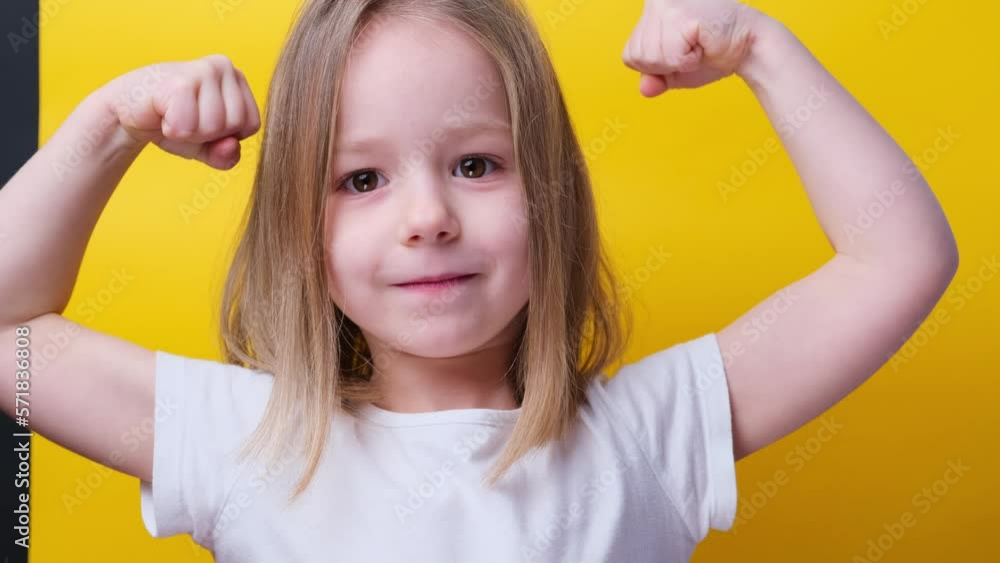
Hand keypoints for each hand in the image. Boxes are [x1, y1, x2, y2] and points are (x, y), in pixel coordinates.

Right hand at [100, 54, 261, 169]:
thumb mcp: (207, 146)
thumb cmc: (172, 123)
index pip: (251, 125)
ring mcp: (204, 70)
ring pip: (214, 126)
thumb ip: (226, 155)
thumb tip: (231, 145)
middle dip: (206, 134)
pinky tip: (162, 113)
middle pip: (234, 125)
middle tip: (183, 118)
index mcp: (237, 78)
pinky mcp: (181, 81)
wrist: (126, 110)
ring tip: (173, 114)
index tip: (201, 121)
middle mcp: (224, 66)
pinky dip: (173, 130)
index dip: (225, 135)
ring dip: (188, 132)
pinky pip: (189, 126)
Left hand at [622, 0, 768, 95]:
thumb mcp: (674, 71)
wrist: (748, 47)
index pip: (630, 55)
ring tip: (698, 45)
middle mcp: (655, 2)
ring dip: (678, 62)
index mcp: (650, 10)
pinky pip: (669, 57)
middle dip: (666, 65)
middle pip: (638, 58)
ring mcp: (666, 5)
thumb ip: (654, 78)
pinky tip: (703, 44)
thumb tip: (644, 89)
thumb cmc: (712, 54)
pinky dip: (688, 61)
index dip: (656, 66)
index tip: (682, 52)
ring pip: (651, 58)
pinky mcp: (680, 15)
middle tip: (692, 49)